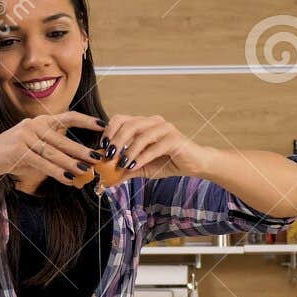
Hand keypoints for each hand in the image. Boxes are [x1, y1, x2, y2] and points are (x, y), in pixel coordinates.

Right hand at [0, 111, 103, 183]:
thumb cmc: (6, 154)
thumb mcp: (28, 146)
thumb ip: (48, 149)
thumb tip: (73, 162)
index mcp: (38, 121)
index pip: (66, 117)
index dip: (85, 121)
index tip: (102, 125)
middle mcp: (33, 125)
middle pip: (63, 139)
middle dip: (82, 150)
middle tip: (99, 158)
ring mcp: (25, 136)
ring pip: (54, 153)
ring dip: (72, 163)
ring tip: (87, 172)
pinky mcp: (19, 150)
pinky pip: (43, 163)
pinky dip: (57, 172)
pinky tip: (68, 179)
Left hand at [98, 114, 213, 180]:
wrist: (194, 165)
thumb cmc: (168, 163)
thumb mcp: (142, 167)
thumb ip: (125, 169)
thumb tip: (106, 178)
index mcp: (144, 123)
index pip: (121, 119)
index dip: (109, 131)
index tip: (102, 146)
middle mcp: (153, 122)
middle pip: (129, 125)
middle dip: (116, 141)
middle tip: (108, 156)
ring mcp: (165, 128)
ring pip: (141, 135)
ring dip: (129, 150)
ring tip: (121, 164)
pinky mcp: (174, 139)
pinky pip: (155, 147)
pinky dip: (142, 157)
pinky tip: (134, 166)